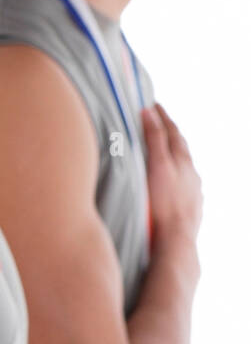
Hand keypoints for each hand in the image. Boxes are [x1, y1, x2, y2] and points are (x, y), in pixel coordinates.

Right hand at [142, 102, 202, 244]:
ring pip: (183, 167)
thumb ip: (154, 138)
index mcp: (183, 160)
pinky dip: (174, 177)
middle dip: (168, 134)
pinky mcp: (190, 206)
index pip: (172, 131)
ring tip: (162, 153)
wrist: (176, 238)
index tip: (153, 104)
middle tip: (157, 123)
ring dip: (173, 156)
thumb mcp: (157, 165)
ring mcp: (193, 190)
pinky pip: (183, 185)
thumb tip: (149, 113)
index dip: (162, 117)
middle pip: (180, 147)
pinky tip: (169, 184)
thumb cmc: (164, 202)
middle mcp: (192, 173)